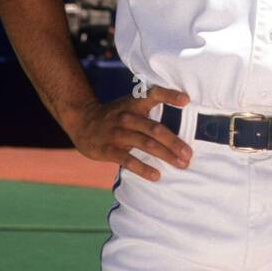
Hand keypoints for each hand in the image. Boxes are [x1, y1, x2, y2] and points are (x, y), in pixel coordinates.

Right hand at [64, 85, 191, 181]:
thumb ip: (150, 112)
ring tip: (181, 164)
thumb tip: (180, 124)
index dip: (169, 95)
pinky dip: (143, 168)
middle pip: (155, 129)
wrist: (82, 122)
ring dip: (165, 155)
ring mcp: (117, 133)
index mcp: (134, 104)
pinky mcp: (108, 149)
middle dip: (174, 142)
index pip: (153, 94)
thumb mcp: (129, 105)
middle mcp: (127, 117)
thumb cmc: (115, 115)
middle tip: (189, 154)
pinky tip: (156, 175)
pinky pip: (128, 160)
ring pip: (145, 145)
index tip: (186, 100)